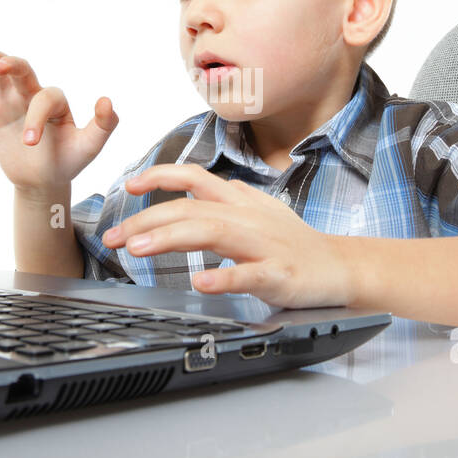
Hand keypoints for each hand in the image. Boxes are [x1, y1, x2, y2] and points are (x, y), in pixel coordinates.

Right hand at [0, 50, 118, 193]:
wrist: (43, 181)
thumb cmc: (68, 161)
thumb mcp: (89, 146)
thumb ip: (103, 124)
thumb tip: (107, 100)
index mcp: (55, 102)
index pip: (44, 98)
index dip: (36, 117)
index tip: (29, 142)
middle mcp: (32, 95)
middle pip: (22, 69)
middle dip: (11, 63)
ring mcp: (10, 101)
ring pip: (0, 73)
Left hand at [101, 163, 352, 309]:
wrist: (343, 267)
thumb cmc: (300, 244)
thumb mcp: (263, 212)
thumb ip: (233, 198)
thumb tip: (207, 185)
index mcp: (241, 203)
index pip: (196, 178)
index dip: (161, 176)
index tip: (130, 185)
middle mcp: (249, 218)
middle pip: (191, 210)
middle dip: (148, 221)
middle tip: (114, 237)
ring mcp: (264, 246)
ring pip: (213, 233)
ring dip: (172, 239)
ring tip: (139, 249)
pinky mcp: (279, 275)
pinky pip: (249, 275)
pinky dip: (224, 277)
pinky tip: (201, 281)